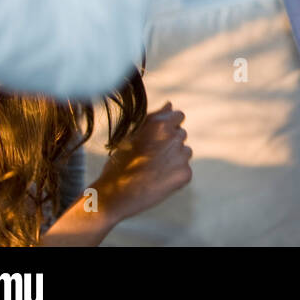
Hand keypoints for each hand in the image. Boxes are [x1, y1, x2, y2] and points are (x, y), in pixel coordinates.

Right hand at [90, 102, 192, 224]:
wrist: (114, 196)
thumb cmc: (120, 163)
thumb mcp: (132, 135)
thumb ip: (154, 118)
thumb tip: (170, 104)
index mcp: (160, 124)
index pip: (178, 116)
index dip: (168, 126)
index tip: (157, 138)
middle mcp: (174, 137)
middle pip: (181, 135)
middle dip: (170, 143)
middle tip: (150, 158)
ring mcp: (181, 156)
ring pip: (184, 152)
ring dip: (174, 159)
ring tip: (152, 170)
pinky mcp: (185, 174)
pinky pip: (184, 170)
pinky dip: (175, 176)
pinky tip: (157, 181)